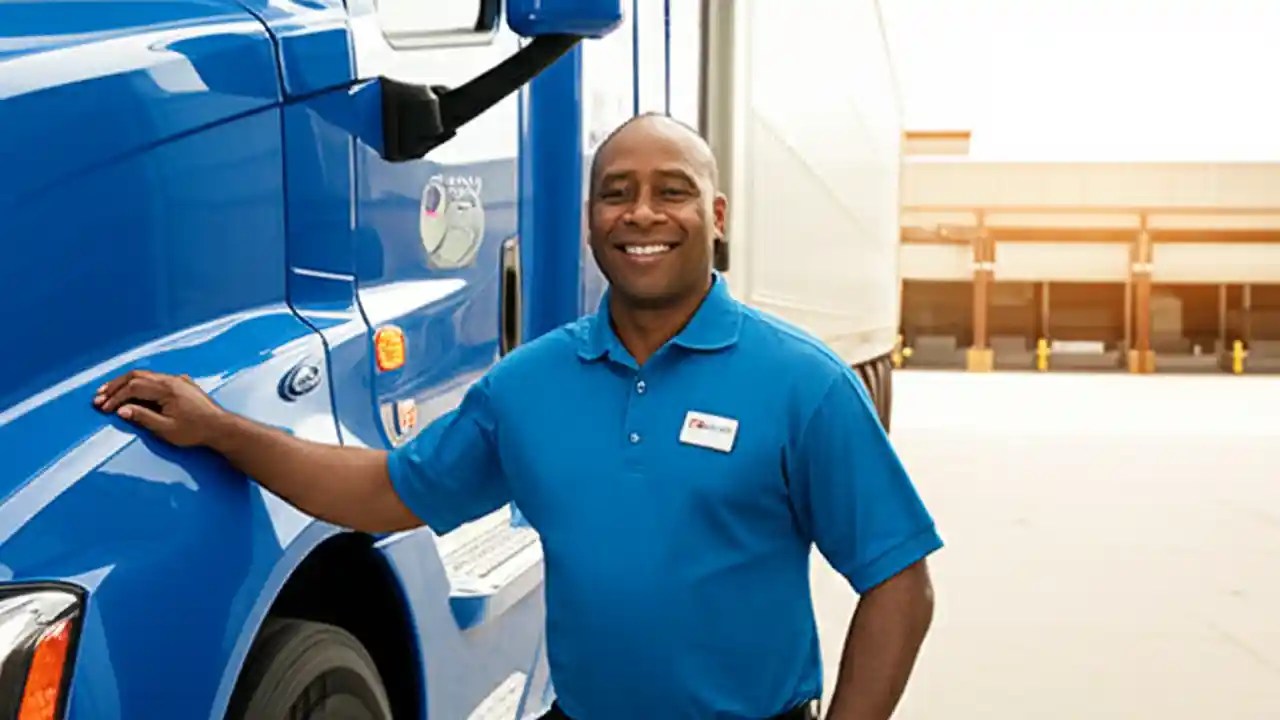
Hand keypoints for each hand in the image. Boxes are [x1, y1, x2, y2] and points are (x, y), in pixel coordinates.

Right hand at [93, 370, 228, 446]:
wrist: (221, 427)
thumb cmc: (195, 431)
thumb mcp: (166, 429)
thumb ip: (143, 417)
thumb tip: (121, 410)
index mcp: (167, 389)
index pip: (133, 387)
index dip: (116, 397)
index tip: (103, 408)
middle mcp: (172, 379)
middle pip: (137, 376)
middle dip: (116, 386)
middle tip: (99, 396)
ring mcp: (178, 380)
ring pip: (146, 375)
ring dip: (126, 383)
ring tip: (110, 393)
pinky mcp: (183, 384)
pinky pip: (156, 378)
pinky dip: (140, 383)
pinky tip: (133, 390)